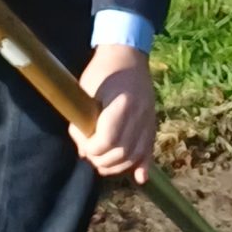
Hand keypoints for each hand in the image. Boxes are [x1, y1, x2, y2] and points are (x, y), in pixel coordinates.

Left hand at [73, 45, 156, 180]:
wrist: (127, 54)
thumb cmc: (102, 70)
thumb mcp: (86, 91)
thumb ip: (84, 121)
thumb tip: (84, 150)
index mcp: (122, 104)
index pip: (106, 142)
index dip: (89, 147)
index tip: (79, 137)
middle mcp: (139, 114)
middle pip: (122, 153)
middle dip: (101, 160)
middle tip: (88, 151)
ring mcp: (149, 119)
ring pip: (135, 155)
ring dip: (117, 166)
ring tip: (101, 160)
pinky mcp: (152, 122)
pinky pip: (149, 149)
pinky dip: (144, 165)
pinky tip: (140, 178)